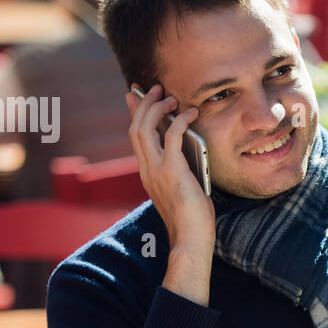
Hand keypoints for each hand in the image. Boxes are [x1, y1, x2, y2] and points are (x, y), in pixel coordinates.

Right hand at [126, 84, 213, 305]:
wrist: (190, 240)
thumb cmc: (192, 219)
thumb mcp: (183, 188)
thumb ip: (180, 169)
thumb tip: (187, 149)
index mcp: (147, 173)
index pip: (135, 137)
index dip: (135, 113)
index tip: (135, 96)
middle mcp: (147, 170)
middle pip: (135, 127)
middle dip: (143, 104)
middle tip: (155, 88)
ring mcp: (156, 170)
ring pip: (145, 128)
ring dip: (156, 108)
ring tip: (169, 97)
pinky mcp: (173, 171)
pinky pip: (172, 136)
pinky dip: (180, 120)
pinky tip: (191, 113)